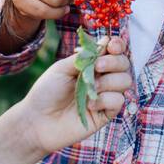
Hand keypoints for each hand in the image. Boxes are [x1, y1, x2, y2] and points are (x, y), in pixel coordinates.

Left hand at [20, 37, 131, 154]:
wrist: (37, 121)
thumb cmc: (47, 92)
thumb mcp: (62, 68)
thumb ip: (84, 57)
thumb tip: (105, 42)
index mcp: (92, 64)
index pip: (114, 51)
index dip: (117, 45)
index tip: (111, 46)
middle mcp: (102, 78)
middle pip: (124, 64)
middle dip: (114, 62)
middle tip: (98, 67)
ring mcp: (105, 95)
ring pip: (125, 81)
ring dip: (109, 81)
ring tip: (92, 88)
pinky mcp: (106, 113)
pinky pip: (118, 101)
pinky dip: (105, 100)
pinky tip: (89, 105)